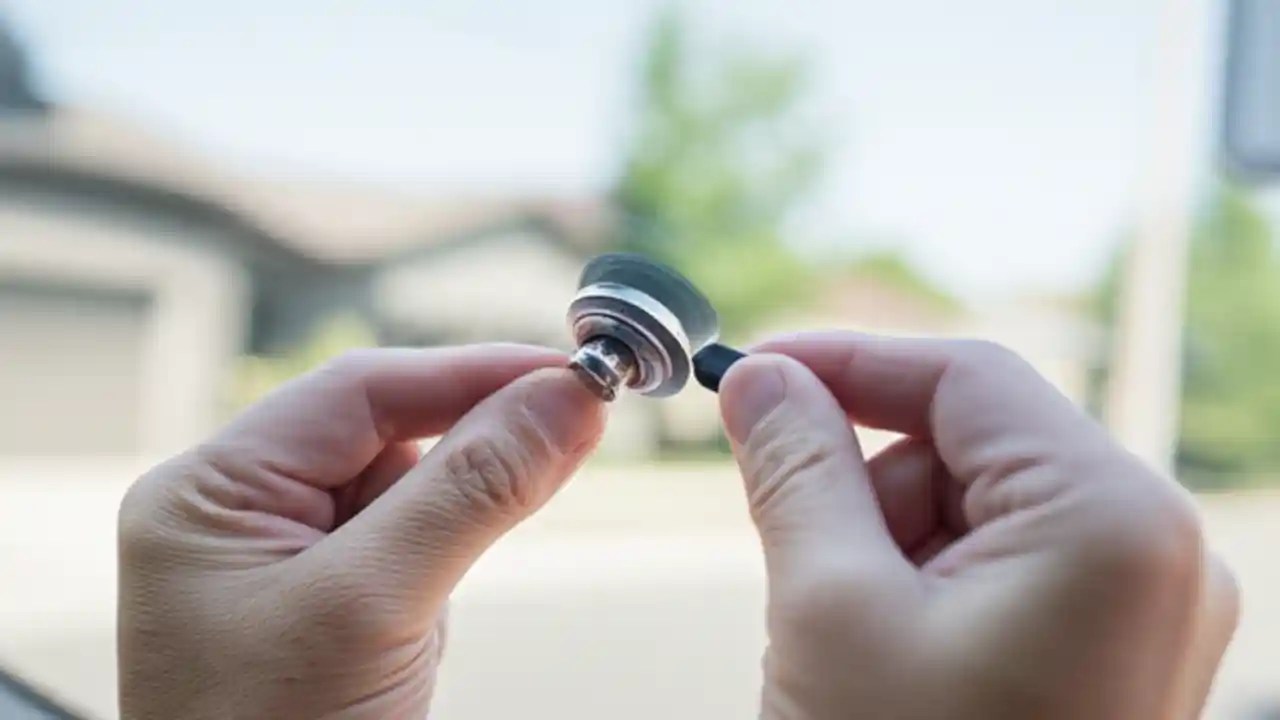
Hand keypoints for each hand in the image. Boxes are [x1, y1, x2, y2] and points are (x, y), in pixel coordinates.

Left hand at [117, 345, 604, 718]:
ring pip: (411, 489)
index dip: (471, 373)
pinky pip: (413, 547)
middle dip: (476, 439)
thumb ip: (470, 491)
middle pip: (388, 431)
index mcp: (212, 491)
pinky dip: (448, 562)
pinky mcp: (335, 605)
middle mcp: (244, 513)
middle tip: (577, 427)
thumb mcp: (371, 607)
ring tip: (443, 587)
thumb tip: (563, 398)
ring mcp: (290, 562)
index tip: (570, 376)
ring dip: (461, 513)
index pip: (360, 391)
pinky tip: (425, 622)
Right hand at [718, 333, 1237, 719]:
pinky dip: (929, 589)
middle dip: (871, 487)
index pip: (965, 378)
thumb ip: (796, 468)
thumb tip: (761, 380)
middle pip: (973, 446)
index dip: (847, 362)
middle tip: (806, 568)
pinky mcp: (1114, 649)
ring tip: (856, 647)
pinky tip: (896, 663)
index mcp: (1110, 522)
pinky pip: (1006, 569)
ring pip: (982, 510)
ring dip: (892, 549)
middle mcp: (1155, 554)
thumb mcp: (830, 609)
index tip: (755, 373)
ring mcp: (1144, 608)